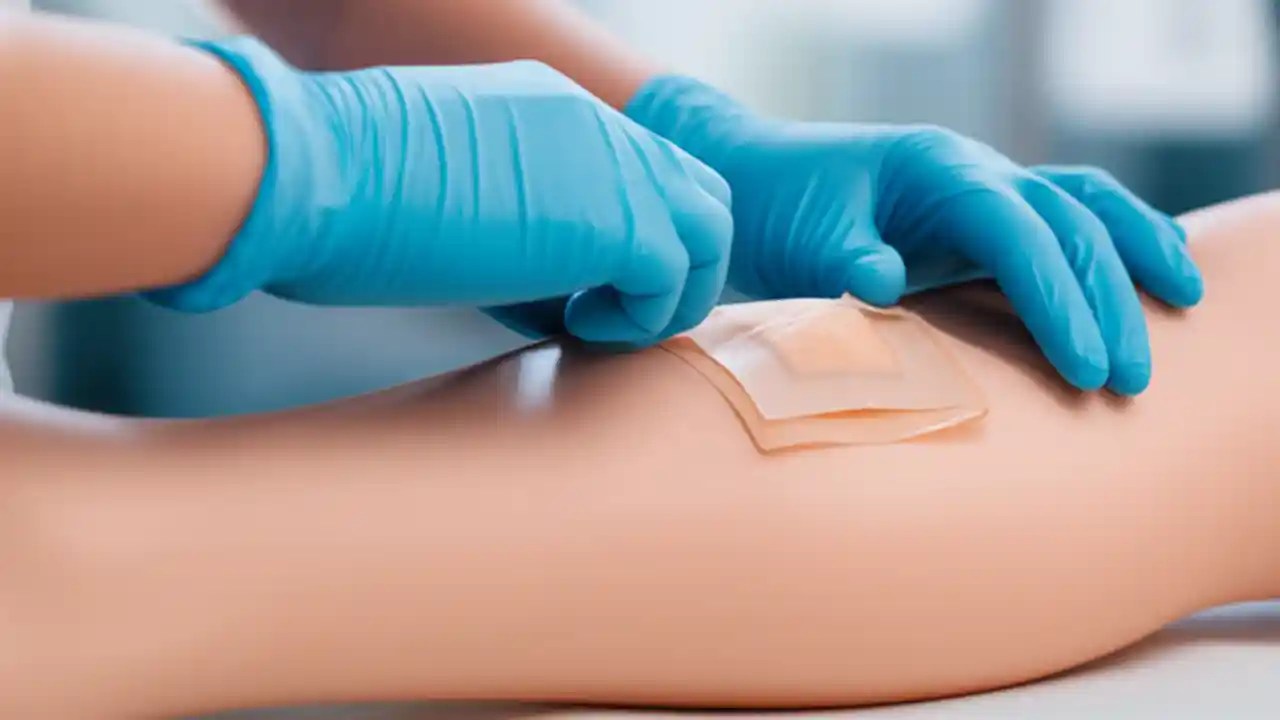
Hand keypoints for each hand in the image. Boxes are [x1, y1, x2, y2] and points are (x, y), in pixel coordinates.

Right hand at [147, 40, 732, 344]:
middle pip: (696, 192)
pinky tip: (578, 329)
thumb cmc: (344, 192)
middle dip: (674, 263)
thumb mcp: (442, 188)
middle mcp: (596, 127)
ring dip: (666, 294)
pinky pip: (674, 279)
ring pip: (709, 232)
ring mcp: (614, 168)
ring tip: (598, 327)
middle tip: (613, 313)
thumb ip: (502, 214)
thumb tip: (524, 279)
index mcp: (553, 110)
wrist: (317, 170)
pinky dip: (639, 318)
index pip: (640, 171)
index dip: (629, 238)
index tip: (581, 288)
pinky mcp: (615, 224)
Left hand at [628, 77, 1202, 393]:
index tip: (1087, 369)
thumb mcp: (801, 238)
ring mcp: (980, 187)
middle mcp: (973, 170)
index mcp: (937, 169)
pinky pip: (1060, 217)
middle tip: (1132, 380)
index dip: (1058, 301)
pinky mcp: (975, 217)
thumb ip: (846, 260)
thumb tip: (887, 288)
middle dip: (1108, 299)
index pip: (1019, 234)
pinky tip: (1150, 263)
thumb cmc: (772, 208)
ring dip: (1133, 253)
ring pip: (1082, 208)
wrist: (749, 181)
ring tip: (1187, 302)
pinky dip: (1109, 237)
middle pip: (1067, 225)